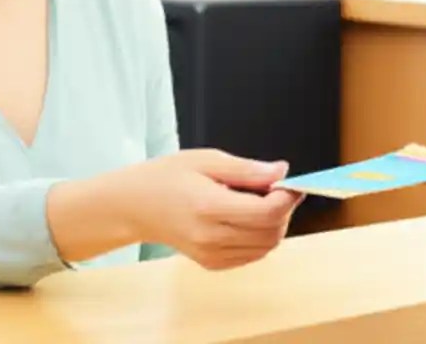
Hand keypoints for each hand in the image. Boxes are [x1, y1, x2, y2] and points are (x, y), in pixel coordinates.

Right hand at [133, 149, 303, 269]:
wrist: (135, 206)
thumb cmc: (168, 177)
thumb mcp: (207, 160)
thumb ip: (247, 169)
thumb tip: (282, 172)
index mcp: (209, 207)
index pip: (267, 212)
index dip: (288, 197)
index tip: (290, 183)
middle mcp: (211, 236)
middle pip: (272, 232)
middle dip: (284, 210)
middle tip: (274, 189)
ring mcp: (211, 254)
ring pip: (267, 246)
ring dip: (274, 224)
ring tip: (257, 201)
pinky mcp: (212, 264)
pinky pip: (252, 254)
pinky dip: (260, 237)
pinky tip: (245, 218)